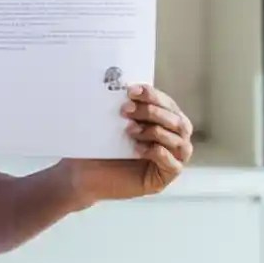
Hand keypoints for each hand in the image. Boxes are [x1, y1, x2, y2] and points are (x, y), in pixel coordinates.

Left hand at [60, 84, 193, 205]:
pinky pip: (173, 164)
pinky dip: (158, 153)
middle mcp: (173, 139)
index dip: (153, 95)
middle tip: (126, 110)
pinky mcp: (165, 178)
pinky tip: (137, 150)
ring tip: (129, 131)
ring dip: (154, 132)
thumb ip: (124, 106)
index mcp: (163, 121)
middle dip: (152, 112)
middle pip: (178, 121)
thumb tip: (121, 84)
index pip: (167, 104)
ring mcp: (172, 159)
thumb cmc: (99, 147)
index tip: (131, 90)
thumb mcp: (112, 122)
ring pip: (179, 141)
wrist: (84, 174)